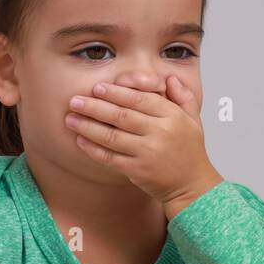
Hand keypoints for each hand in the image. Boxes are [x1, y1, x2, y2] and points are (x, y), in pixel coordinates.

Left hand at [65, 73, 223, 217]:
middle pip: (121, 116)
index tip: (97, 87)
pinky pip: (109, 157)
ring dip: (87, 126)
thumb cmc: (190, 151)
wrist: (193, 185)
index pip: (139, 99)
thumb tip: (169, 78)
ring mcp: (147, 153)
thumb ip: (182, 96)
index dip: (116, 93)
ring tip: (69, 118)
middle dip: (94, 107)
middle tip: (75, 100)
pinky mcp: (137, 170)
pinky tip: (79, 139)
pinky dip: (92, 148)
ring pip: (111, 136)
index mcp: (172, 116)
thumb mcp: (194, 120)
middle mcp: (160, 133)